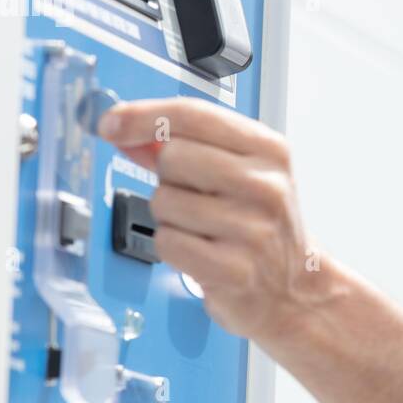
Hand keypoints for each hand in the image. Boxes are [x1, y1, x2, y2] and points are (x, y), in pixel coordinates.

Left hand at [98, 96, 321, 341]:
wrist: (291, 286)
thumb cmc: (258, 223)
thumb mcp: (236, 171)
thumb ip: (181, 144)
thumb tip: (124, 127)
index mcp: (269, 150)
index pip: (193, 115)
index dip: (143, 116)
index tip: (111, 123)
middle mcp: (266, 185)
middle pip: (173, 157)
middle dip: (168, 177)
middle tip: (194, 196)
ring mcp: (253, 229)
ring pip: (164, 202)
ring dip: (170, 216)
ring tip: (201, 228)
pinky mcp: (234, 269)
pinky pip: (167, 242)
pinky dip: (173, 247)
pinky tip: (199, 251)